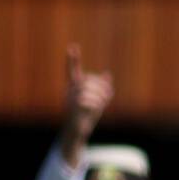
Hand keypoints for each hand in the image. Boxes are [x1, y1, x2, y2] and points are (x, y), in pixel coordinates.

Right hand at [60, 43, 112, 167]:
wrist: (76, 133)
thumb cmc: (86, 116)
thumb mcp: (97, 99)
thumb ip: (101, 86)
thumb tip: (107, 74)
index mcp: (74, 87)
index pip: (72, 71)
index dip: (73, 60)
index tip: (72, 46)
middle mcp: (69, 91)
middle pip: (88, 80)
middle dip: (101, 86)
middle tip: (108, 95)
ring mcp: (69, 100)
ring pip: (88, 89)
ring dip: (100, 96)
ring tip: (103, 103)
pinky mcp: (73, 109)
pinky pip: (87, 101)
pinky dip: (96, 104)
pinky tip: (97, 110)